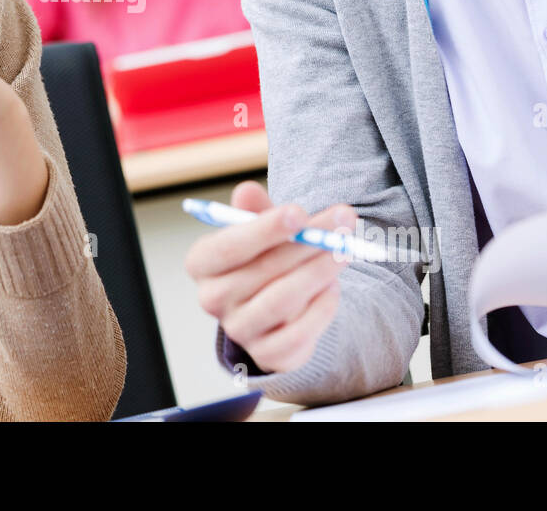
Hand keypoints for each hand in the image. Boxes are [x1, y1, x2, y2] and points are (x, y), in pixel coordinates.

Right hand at [185, 180, 356, 374]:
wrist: (278, 307)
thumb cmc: (266, 257)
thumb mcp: (262, 229)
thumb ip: (256, 210)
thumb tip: (247, 191)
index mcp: (202, 262)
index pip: (228, 246)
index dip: (263, 230)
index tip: (298, 212)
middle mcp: (213, 298)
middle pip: (260, 270)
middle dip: (306, 242)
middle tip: (342, 221)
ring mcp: (239, 329)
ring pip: (281, 300)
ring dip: (318, 271)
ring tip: (343, 250)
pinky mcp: (267, 354)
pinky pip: (299, 332)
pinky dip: (322, 307)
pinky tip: (334, 287)